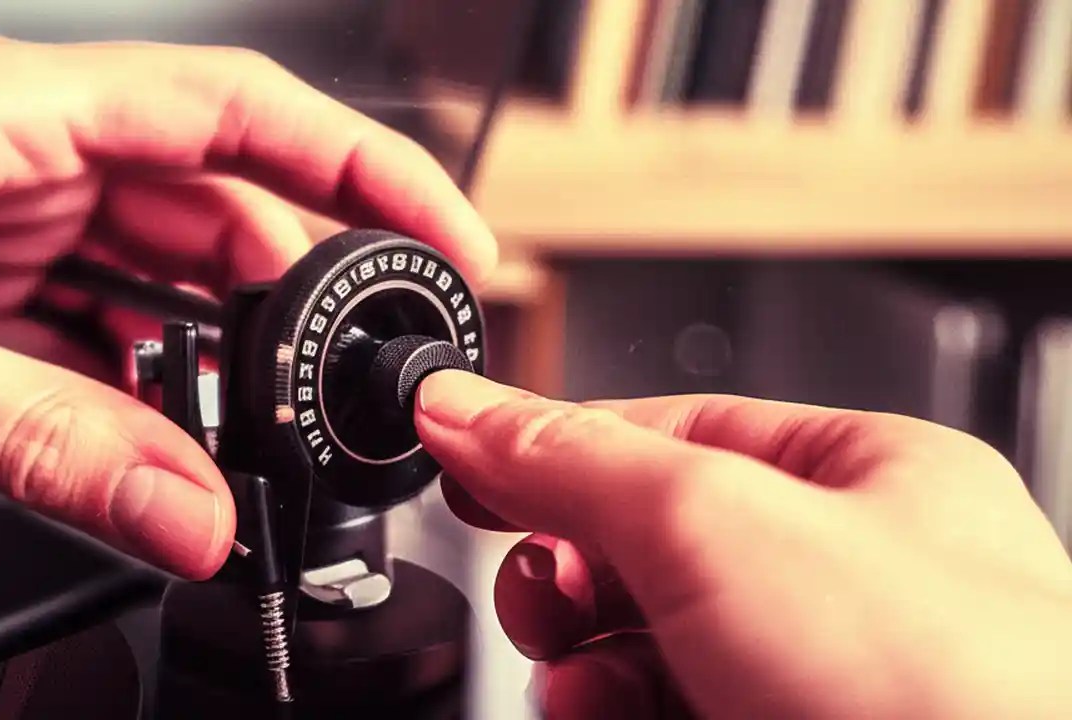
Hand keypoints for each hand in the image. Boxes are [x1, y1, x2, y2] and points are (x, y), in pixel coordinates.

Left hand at [0, 25, 495, 579]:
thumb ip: (48, 445)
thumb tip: (185, 512)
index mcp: (8, 110)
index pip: (237, 114)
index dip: (361, 171)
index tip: (439, 235)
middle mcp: (16, 144)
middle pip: (210, 205)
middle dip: (280, 302)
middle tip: (332, 390)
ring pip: (154, 274)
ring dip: (203, 359)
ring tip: (237, 436)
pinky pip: (94, 321)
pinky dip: (134, 382)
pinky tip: (151, 435)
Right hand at [416, 371, 1071, 718]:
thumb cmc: (946, 692)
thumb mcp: (718, 525)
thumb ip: (575, 459)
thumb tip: (464, 411)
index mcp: (861, 481)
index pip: (671, 431)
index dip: (561, 444)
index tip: (466, 459)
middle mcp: (842, 583)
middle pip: (646, 546)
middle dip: (571, 573)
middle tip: (544, 595)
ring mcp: (811, 681)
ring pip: (644, 647)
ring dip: (584, 663)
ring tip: (583, 684)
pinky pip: (657, 711)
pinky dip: (610, 714)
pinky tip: (604, 717)